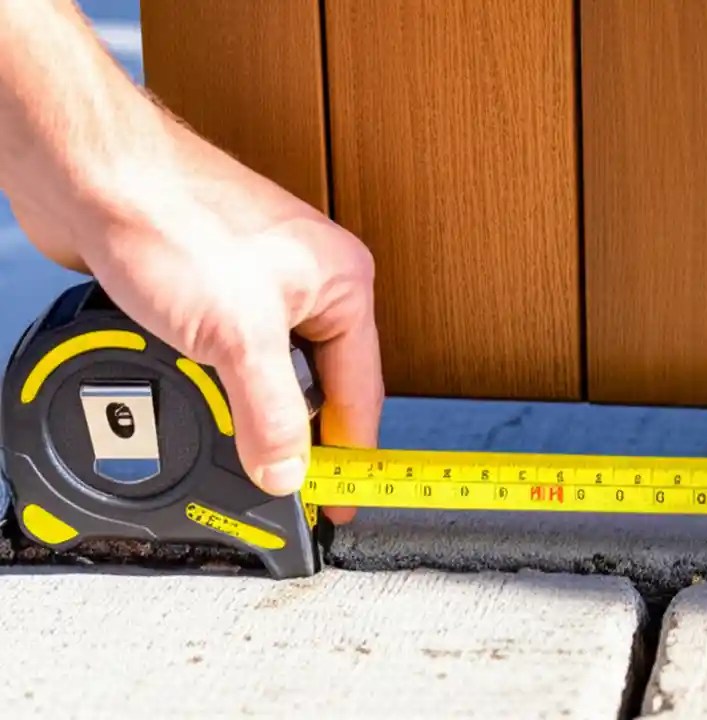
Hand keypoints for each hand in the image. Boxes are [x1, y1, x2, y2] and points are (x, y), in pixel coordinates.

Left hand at [0, 2, 382, 523]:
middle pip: (316, 387)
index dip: (349, 456)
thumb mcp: (238, 338)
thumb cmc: (172, 221)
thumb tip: (287, 473)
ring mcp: (259, 285)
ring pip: (267, 374)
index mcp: (343, 283)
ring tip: (224, 432)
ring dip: (242, 407)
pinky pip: (227, 357)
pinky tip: (193, 392)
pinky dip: (211, 384)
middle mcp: (309, 283)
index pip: (361, 392)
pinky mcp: (212, 289)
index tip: (340, 503)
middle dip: (289, 432)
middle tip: (274, 484)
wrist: (89, 175)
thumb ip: (271, 416)